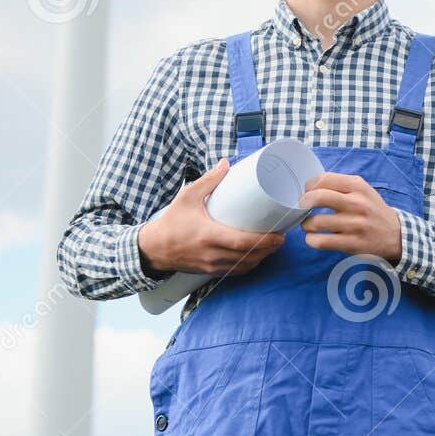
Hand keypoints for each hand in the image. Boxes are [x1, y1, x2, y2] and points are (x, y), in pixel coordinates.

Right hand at [137, 158, 285, 276]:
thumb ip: (208, 180)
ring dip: (261, 258)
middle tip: (281, 237)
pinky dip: (249, 265)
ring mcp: (212, 266)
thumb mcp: (187, 197)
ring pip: (245, 266)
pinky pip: (235, 271)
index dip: (265, 241)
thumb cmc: (171, 222)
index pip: (243, 243)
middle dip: (269, 249)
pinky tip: (256, 256)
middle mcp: (212, 254)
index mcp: (208, 236)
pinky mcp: (211, 272)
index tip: (279, 235)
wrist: (153, 249)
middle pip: (249, 257)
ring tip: (271, 245)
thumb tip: (226, 164)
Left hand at [298, 172, 402, 262]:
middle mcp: (356, 203)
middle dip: (302, 203)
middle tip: (302, 208)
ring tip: (309, 225)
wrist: (395, 234)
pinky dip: (311, 240)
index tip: (307, 193)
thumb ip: (339, 185)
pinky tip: (314, 238)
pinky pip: (321, 241)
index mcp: (357, 186)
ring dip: (306, 224)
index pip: (323, 179)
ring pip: (315, 222)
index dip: (308, 186)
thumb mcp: (362, 190)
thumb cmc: (372, 210)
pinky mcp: (352, 244)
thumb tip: (309, 187)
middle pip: (317, 197)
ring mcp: (354, 225)